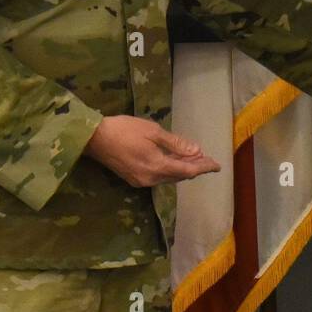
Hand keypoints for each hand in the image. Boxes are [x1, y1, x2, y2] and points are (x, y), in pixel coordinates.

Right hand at [85, 115, 220, 187]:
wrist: (94, 138)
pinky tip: (174, 161)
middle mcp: (151, 179)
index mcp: (157, 167)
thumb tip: (196, 152)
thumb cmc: (125, 130)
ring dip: (182, 168)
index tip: (217, 166)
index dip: (203, 167)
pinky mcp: (133, 179)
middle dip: (194, 167)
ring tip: (194, 158)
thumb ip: (175, 144)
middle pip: (179, 176)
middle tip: (207, 159)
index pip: (187, 171)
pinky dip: (169, 169)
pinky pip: (158, 176)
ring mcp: (141, 181)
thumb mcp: (153, 132)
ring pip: (168, 177)